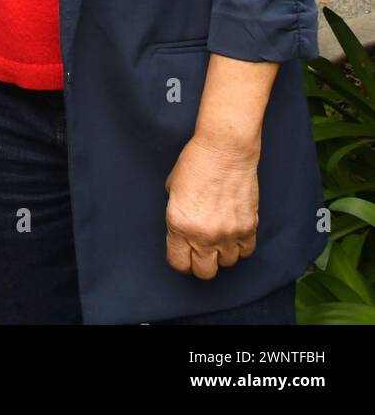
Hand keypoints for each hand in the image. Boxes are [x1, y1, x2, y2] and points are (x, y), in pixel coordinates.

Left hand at [164, 133, 258, 278]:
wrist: (225, 150)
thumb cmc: (194, 163)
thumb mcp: (172, 190)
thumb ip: (177, 214)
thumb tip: (182, 230)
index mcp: (179, 224)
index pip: (179, 263)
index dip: (180, 259)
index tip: (182, 252)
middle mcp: (204, 234)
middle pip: (204, 272)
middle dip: (200, 262)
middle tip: (199, 249)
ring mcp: (228, 233)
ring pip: (227, 264)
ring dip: (221, 253)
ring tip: (217, 237)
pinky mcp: (249, 227)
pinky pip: (246, 252)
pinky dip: (239, 246)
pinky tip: (233, 233)